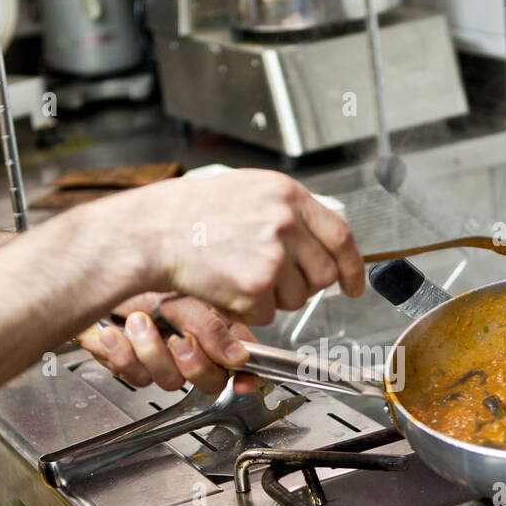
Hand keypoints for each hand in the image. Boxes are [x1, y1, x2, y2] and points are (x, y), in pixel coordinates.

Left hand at [78, 293, 260, 395]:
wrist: (91, 280)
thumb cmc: (138, 275)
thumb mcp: (182, 297)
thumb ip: (211, 329)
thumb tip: (238, 357)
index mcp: (212, 324)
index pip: (240, 356)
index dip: (244, 374)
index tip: (242, 382)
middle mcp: (191, 343)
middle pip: (210, 380)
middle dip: (192, 363)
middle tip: (178, 341)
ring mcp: (163, 357)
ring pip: (171, 381)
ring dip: (150, 351)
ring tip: (136, 321)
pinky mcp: (134, 365)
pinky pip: (136, 378)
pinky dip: (122, 354)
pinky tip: (114, 333)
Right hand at [96, 169, 364, 323]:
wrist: (153, 232)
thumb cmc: (191, 213)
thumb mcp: (249, 191)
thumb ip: (287, 212)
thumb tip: (320, 241)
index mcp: (287, 194)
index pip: (340, 235)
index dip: (352, 266)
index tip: (353, 284)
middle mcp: (284, 222)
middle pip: (322, 273)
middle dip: (305, 285)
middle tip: (274, 281)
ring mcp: (272, 255)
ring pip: (297, 297)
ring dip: (273, 297)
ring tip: (238, 274)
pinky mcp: (254, 287)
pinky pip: (267, 313)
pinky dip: (248, 309)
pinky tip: (225, 286)